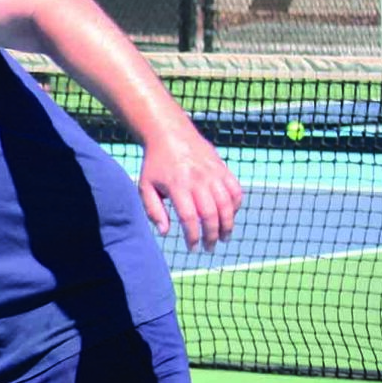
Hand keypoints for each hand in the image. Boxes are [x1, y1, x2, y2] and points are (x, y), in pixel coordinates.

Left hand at [137, 127, 241, 250]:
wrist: (169, 134)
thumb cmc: (155, 164)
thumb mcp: (145, 185)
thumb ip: (153, 210)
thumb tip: (165, 232)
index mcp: (177, 185)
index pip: (190, 217)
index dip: (193, 236)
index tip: (192, 248)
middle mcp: (198, 179)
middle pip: (211, 214)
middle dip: (212, 235)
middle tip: (209, 247)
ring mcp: (213, 173)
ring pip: (227, 204)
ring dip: (228, 224)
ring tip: (224, 237)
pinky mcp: (223, 168)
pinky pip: (235, 190)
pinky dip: (236, 205)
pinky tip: (230, 216)